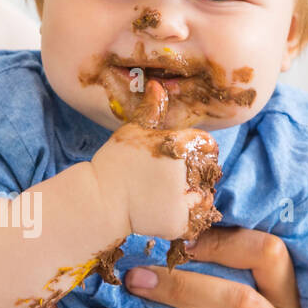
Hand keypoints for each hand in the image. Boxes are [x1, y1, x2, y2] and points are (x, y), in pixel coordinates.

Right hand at [90, 79, 218, 241]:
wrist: (99, 201)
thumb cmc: (114, 163)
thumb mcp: (132, 131)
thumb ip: (152, 110)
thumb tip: (156, 84)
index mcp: (179, 145)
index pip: (208, 145)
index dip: (194, 149)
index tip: (177, 157)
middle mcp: (185, 172)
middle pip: (208, 171)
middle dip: (193, 173)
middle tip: (165, 179)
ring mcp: (183, 200)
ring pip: (204, 196)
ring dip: (192, 196)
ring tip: (165, 194)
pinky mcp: (179, 223)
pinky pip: (195, 218)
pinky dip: (186, 216)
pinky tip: (165, 208)